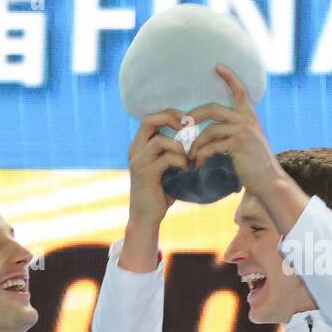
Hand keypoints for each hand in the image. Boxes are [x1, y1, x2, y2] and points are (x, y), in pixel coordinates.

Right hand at [120, 109, 186, 272]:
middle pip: (149, 120)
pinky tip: (186, 169)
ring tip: (188, 157)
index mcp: (139, 146)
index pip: (150, 118)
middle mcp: (135, 150)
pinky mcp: (145, 174)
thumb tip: (196, 137)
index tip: (186, 121)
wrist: (146, 217)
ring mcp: (138, 162)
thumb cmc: (160, 192)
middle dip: (171, 118)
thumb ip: (172, 151)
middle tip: (188, 126)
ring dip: (179, 146)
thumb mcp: (166, 167)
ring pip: (159, 140)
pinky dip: (180, 161)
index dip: (169, 114)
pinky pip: (165, 158)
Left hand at [185, 64, 285, 198]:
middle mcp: (247, 118)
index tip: (217, 66)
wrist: (267, 180)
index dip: (229, 76)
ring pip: (209, 130)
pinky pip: (211, 146)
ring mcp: (243, 130)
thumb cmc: (252, 164)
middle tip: (181, 126)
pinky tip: (198, 164)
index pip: (239, 90)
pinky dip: (201, 156)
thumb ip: (231, 131)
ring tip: (189, 156)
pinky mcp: (238, 143)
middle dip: (193, 116)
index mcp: (249, 115)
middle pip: (212, 108)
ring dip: (195, 144)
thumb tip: (208, 129)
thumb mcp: (244, 142)